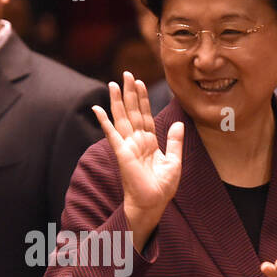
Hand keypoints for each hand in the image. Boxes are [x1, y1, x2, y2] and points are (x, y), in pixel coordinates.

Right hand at [93, 71, 183, 250]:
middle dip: (130, 92)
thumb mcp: (174, 161)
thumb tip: (178, 123)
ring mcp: (128, 146)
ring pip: (122, 118)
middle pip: (132, 111)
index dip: (143, 99)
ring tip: (113, 83)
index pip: (145, 115)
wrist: (153, 203)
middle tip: (126, 73)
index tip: (140, 82)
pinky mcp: (122, 152)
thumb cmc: (162, 188)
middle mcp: (136, 141)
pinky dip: (104, 121)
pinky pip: (111, 133)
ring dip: (117, 100)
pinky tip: (97, 108)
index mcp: (149, 142)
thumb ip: (174, 141)